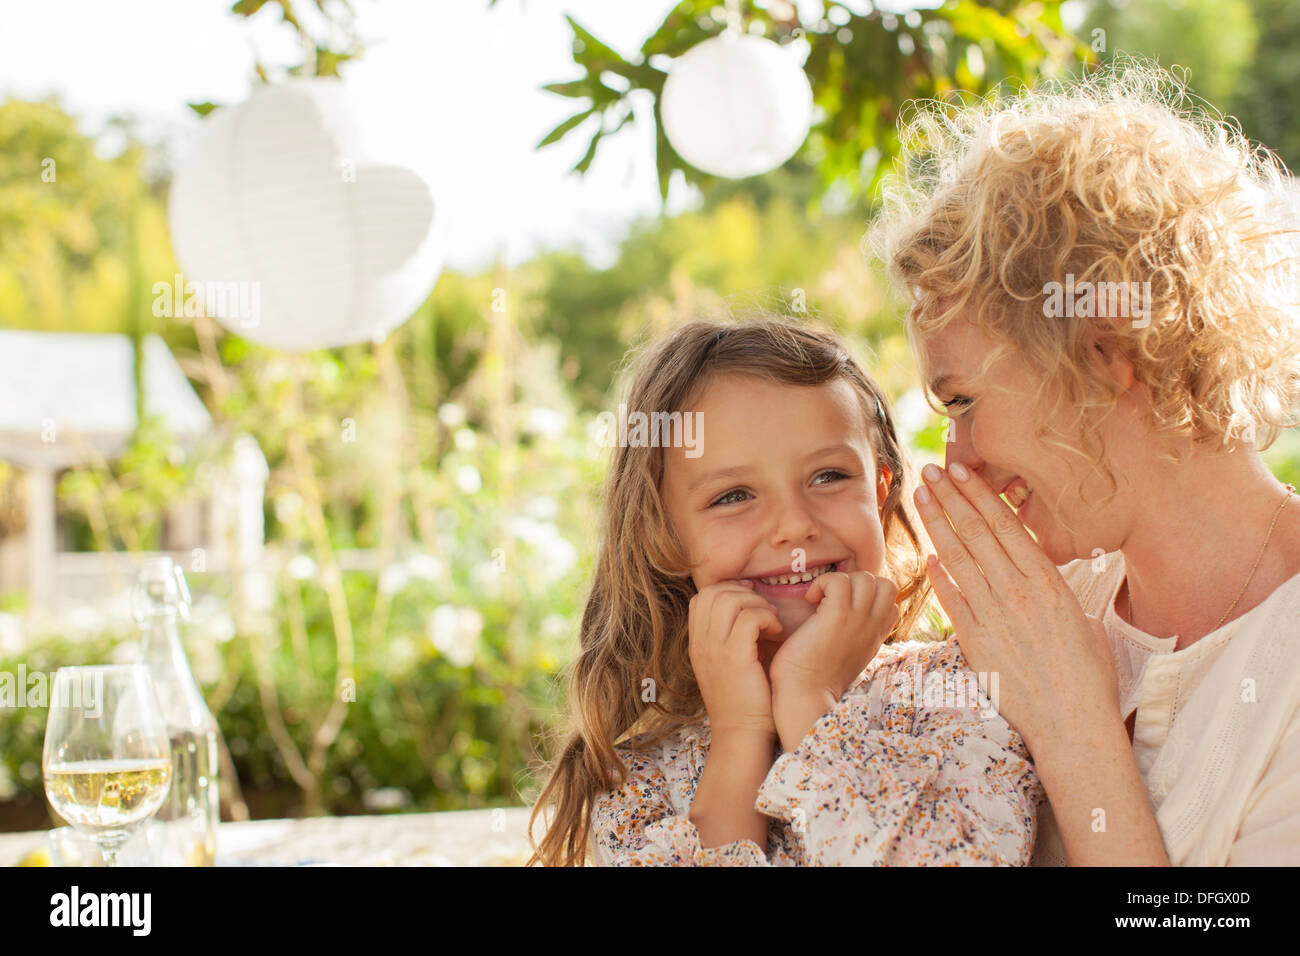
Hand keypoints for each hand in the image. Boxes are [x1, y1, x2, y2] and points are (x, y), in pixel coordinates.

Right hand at [688, 580, 783, 738]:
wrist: (742, 737)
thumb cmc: (745, 703)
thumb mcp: (728, 667)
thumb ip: (731, 640)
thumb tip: (751, 612)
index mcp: (697, 644)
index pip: (702, 597)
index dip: (728, 591)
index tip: (752, 605)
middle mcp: (701, 643)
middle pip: (713, 592)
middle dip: (744, 593)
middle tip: (765, 611)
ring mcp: (714, 649)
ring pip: (730, 599)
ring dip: (757, 603)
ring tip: (772, 621)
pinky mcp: (734, 657)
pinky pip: (749, 617)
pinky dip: (767, 617)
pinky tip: (778, 632)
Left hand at [768, 570, 898, 749]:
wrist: (805, 697)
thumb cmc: (815, 680)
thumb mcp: (846, 657)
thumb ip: (854, 638)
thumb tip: (843, 621)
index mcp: (875, 638)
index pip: (892, 603)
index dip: (870, 596)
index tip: (846, 607)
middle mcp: (872, 628)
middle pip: (886, 585)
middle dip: (859, 582)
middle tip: (833, 598)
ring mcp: (858, 621)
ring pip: (866, 578)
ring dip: (840, 581)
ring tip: (821, 598)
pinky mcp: (837, 616)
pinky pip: (838, 581)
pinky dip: (822, 584)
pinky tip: (810, 600)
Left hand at [912, 464, 1122, 754]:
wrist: (1073, 724)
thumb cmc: (1089, 677)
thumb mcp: (1085, 622)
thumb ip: (1061, 596)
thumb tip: (1049, 587)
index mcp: (1048, 581)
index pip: (1005, 525)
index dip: (979, 494)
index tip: (962, 471)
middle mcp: (1017, 591)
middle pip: (975, 532)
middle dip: (950, 497)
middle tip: (930, 470)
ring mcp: (993, 615)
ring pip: (957, 558)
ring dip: (936, 524)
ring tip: (920, 497)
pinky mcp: (975, 642)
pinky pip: (951, 600)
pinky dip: (938, 576)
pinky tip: (927, 556)